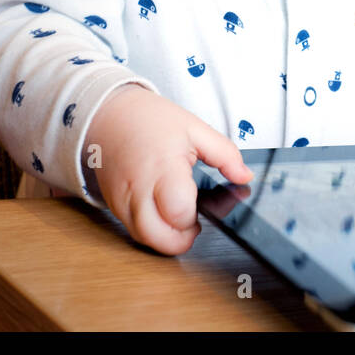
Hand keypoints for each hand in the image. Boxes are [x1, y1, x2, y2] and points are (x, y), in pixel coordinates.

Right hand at [84, 83, 254, 254]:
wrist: (109, 114)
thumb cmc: (149, 120)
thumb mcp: (195, 129)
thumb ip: (225, 154)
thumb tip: (244, 176)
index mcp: (163, 167)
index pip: (179, 211)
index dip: (193, 219)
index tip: (202, 207)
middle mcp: (138, 188)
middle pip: (158, 237)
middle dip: (181, 240)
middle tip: (192, 223)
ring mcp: (122, 200)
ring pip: (143, 238)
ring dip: (164, 238)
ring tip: (178, 217)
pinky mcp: (113, 205)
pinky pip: (131, 230)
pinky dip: (149, 230)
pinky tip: (161, 213)